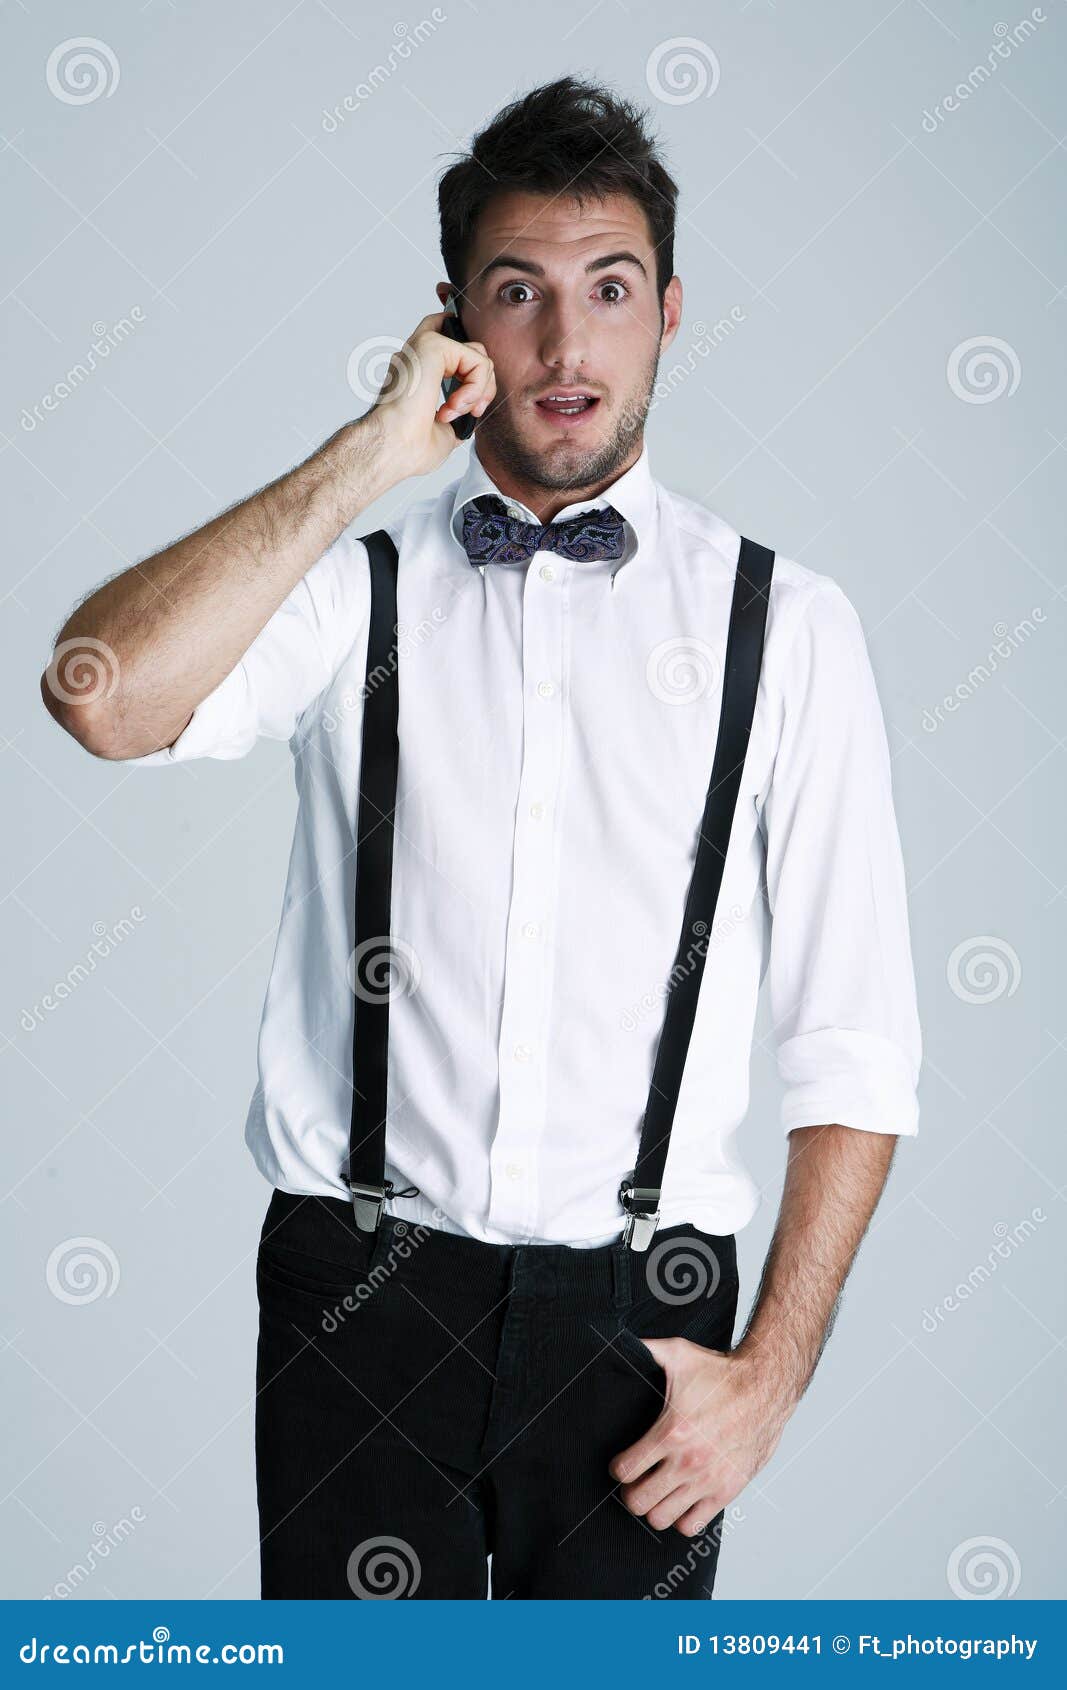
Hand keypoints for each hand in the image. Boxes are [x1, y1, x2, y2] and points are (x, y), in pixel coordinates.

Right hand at [368, 310, 495, 477]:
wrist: (389, 450)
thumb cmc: (404, 448)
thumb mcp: (444, 432)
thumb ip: (459, 413)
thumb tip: (472, 412)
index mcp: (416, 372)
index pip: (450, 348)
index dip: (471, 367)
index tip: (468, 406)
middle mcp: (417, 356)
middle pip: (470, 349)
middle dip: (482, 383)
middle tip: (471, 412)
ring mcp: (422, 347)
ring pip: (477, 352)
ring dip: (479, 388)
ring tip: (457, 411)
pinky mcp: (432, 345)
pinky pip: (477, 359)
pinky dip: (475, 388)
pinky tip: (455, 406)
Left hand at [607, 1339, 792, 1536]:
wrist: (766, 1387)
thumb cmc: (722, 1373)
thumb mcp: (678, 1353)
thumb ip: (644, 1350)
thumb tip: (616, 1340)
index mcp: (670, 1432)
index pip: (625, 1471)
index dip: (618, 1468)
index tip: (623, 1462)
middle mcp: (687, 1462)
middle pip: (638, 1502)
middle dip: (631, 1492)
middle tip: (637, 1480)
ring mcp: (707, 1480)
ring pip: (661, 1518)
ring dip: (655, 1506)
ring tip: (658, 1490)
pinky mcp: (726, 1491)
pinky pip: (692, 1525)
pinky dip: (682, 1517)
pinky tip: (682, 1499)